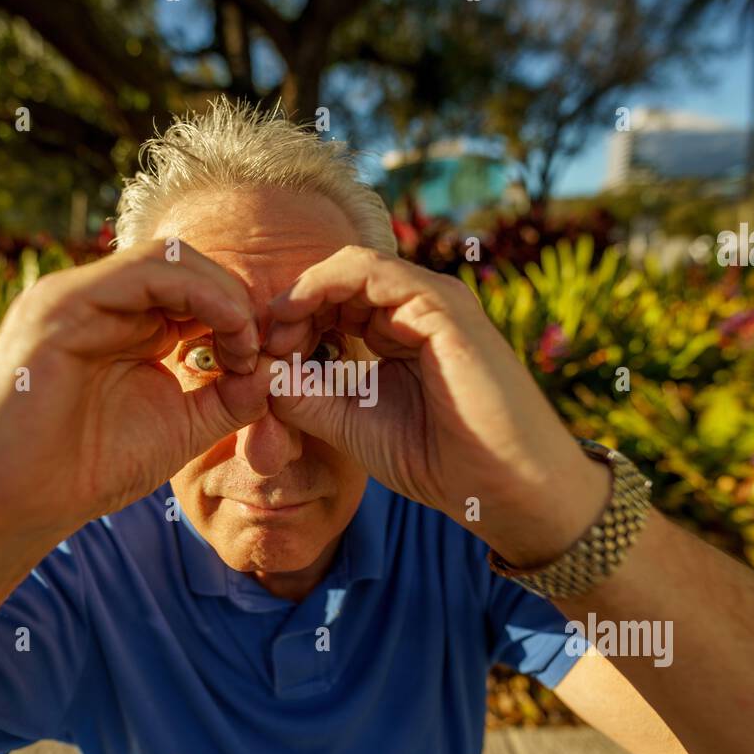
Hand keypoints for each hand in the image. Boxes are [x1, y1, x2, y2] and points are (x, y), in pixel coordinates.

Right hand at [0, 239, 272, 540]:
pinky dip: (201, 293)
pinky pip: (145, 272)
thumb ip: (228, 397)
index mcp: (125, 323)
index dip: (244, 314)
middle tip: (269, 347)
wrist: (12, 504)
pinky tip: (228, 332)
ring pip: (171, 257)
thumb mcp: (179, 429)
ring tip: (247, 343)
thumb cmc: (84, 471)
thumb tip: (276, 369)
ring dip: (225, 294)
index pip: (197, 288)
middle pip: (189, 265)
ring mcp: (77, 296)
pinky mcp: (61, 304)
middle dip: (240, 299)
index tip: (274, 358)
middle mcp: (99, 300)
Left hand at [263, 245, 608, 565]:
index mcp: (396, 330)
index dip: (285, 323)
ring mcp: (430, 300)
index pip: (329, 302)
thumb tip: (256, 372)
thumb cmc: (437, 459)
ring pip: (347, 267)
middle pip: (333, 280)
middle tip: (254, 345)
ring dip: (300, 296)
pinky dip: (323, 286)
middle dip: (287, 308)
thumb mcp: (350, 424)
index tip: (252, 358)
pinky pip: (370, 271)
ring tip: (274, 337)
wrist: (502, 485)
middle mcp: (413, 307)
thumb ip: (303, 395)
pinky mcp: (440, 304)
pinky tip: (295, 318)